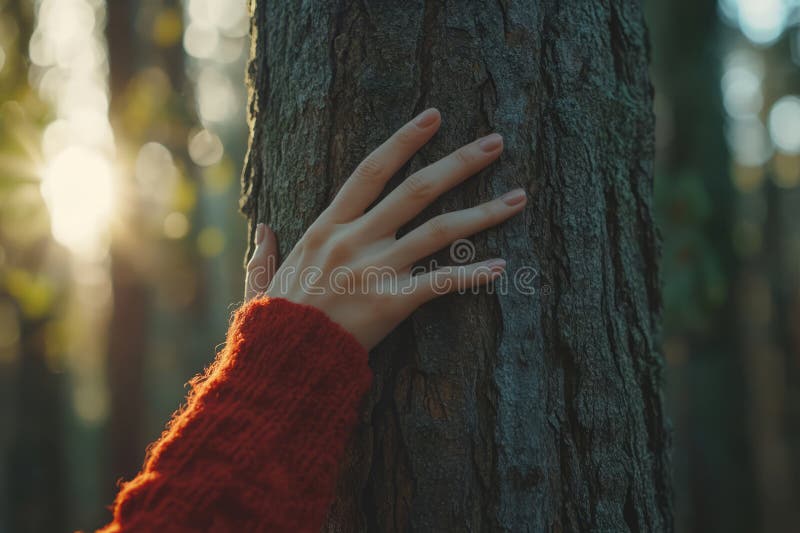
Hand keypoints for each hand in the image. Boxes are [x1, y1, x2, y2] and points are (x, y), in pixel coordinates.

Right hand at [247, 108, 526, 349]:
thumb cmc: (275, 323)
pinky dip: (473, 274)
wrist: (282, 363)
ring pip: (440, 231)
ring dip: (483, 212)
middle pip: (417, 189)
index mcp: (327, 228)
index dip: (404, 140)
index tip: (434, 116)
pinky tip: (502, 266)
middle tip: (496, 142)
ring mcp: (376, 269)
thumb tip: (262, 229)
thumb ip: (265, 253)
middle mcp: (356, 240)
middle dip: (460, 162)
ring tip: (519, 198)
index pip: (371, 171)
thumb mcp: (262, 280)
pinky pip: (440, 282)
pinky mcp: (392, 302)